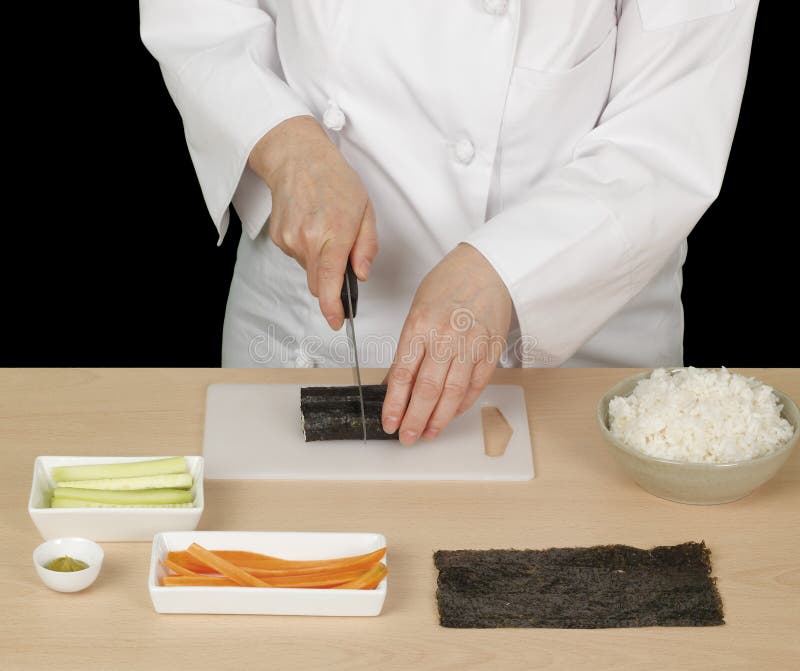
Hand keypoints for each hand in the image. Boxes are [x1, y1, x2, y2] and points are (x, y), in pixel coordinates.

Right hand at [248, 115, 377, 329]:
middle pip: (319, 285)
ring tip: (326, 230)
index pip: (330, 284)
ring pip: (309, 271)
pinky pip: (298, 257)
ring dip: (320, 262)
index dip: (333, 308)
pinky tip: (312, 226)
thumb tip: (361, 275)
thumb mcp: (365, 211)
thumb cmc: (334, 180)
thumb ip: (366, 248)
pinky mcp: (278, 238)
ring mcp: (290, 240)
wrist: (297, 158)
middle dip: (332, 283)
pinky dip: (308, 250)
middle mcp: (308, 240)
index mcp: (334, 234)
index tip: (337, 321)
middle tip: (342, 258)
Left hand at [382, 244, 511, 444]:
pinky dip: (462, 404)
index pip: (402, 375)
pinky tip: (451, 414)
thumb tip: (395, 383)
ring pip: (452, 393)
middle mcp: (445, 337)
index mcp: (420, 326)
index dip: (394, 404)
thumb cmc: (448, 285)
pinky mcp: (490, 351)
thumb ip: (409, 348)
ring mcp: (471, 345)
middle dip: (414, 419)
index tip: (388, 422)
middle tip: (406, 437)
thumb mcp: (418, 311)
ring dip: (439, 419)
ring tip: (427, 433)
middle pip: (427, 390)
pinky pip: (475, 386)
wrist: (487, 268)